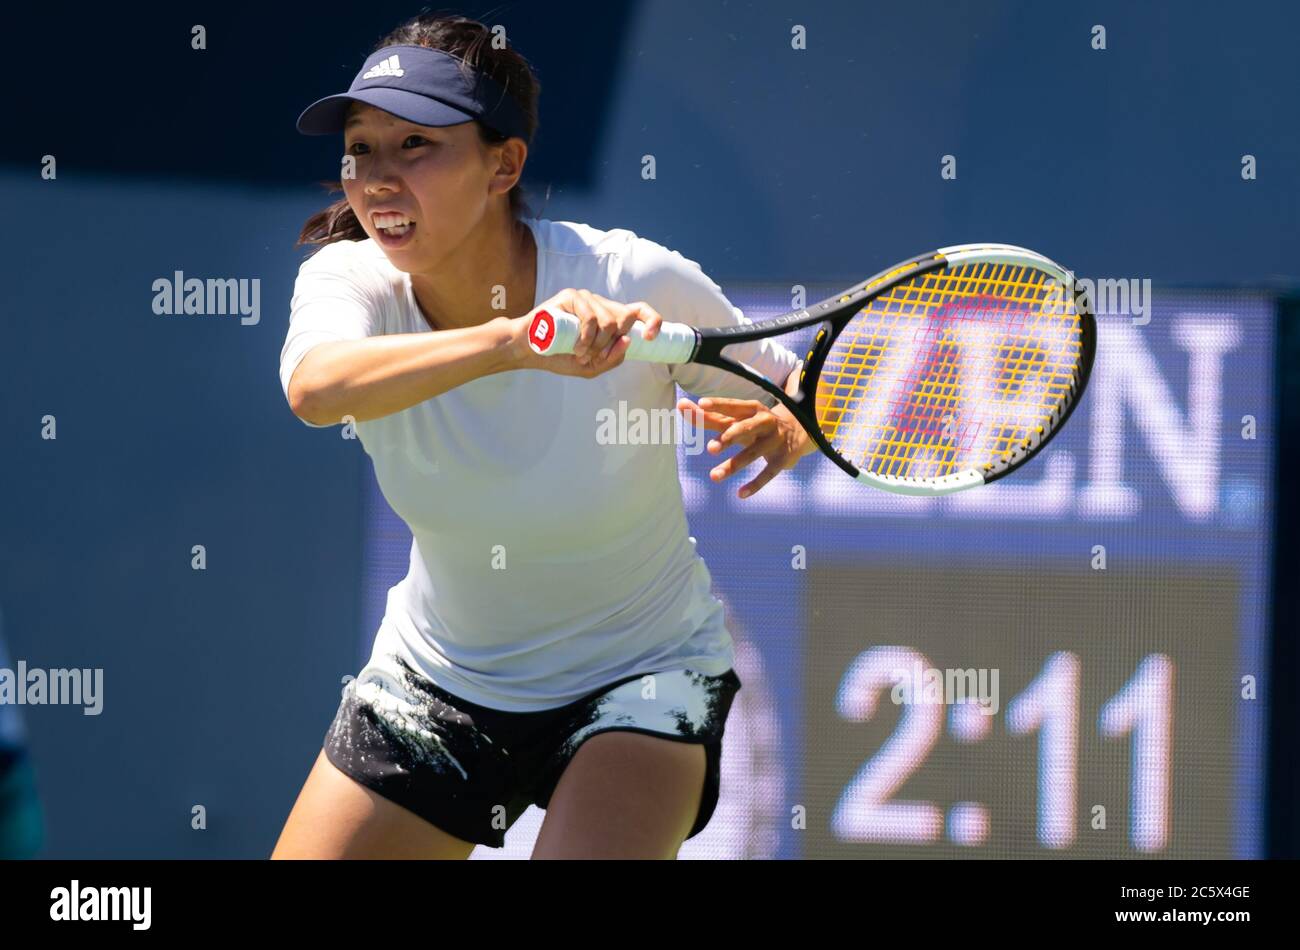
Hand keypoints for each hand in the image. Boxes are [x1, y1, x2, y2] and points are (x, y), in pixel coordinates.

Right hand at [508, 289, 664, 378]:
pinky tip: (575, 347)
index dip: (652, 320)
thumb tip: (628, 341)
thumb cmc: (560, 356)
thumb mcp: (591, 367)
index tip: (650, 337)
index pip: (639, 311)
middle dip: (610, 345)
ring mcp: (587, 298)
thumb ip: (612, 359)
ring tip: (579, 353)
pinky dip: (585, 338)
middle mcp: (601, 305)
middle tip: (591, 356)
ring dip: (595, 345)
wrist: (530, 350)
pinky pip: (591, 318)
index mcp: (610, 318)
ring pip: (609, 321)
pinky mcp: (573, 296)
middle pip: (624, 320)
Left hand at [676, 366, 817, 498]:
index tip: (701, 404)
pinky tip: (740, 494)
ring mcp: (774, 441)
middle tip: (711, 448)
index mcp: (751, 410)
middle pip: (745, 428)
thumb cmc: (755, 425)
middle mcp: (764, 422)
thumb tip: (680, 405)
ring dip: (734, 465)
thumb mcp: (737, 419)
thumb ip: (710, 416)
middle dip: (729, 437)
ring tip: (714, 476)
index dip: (719, 404)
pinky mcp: (782, 459)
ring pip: (753, 453)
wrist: (798, 431)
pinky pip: (769, 473)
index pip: (733, 406)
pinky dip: (755, 484)